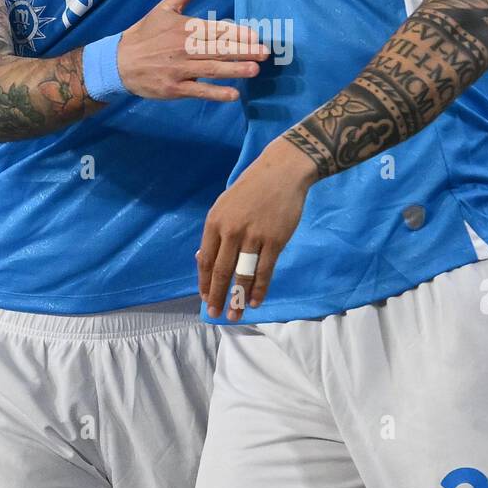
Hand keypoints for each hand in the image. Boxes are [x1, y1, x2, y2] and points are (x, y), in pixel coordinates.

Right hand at [117, 0, 268, 101]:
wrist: (118, 62)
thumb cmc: (145, 34)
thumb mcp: (163, 9)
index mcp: (183, 28)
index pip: (214, 29)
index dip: (235, 33)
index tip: (254, 35)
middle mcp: (183, 48)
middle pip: (217, 49)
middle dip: (242, 51)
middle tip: (265, 53)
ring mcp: (179, 70)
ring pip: (211, 69)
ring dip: (234, 70)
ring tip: (255, 70)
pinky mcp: (174, 88)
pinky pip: (198, 91)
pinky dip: (216, 93)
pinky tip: (234, 95)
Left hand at [197, 137, 317, 318]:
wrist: (282, 171)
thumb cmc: (251, 188)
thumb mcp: (225, 204)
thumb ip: (216, 231)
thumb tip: (205, 259)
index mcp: (215, 221)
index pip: (207, 260)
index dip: (205, 282)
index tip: (205, 298)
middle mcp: (231, 231)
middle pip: (222, 271)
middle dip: (218, 296)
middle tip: (215, 314)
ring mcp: (254, 236)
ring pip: (243, 275)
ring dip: (238, 298)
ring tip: (235, 315)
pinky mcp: (275, 240)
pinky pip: (265, 271)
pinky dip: (259, 289)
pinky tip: (254, 301)